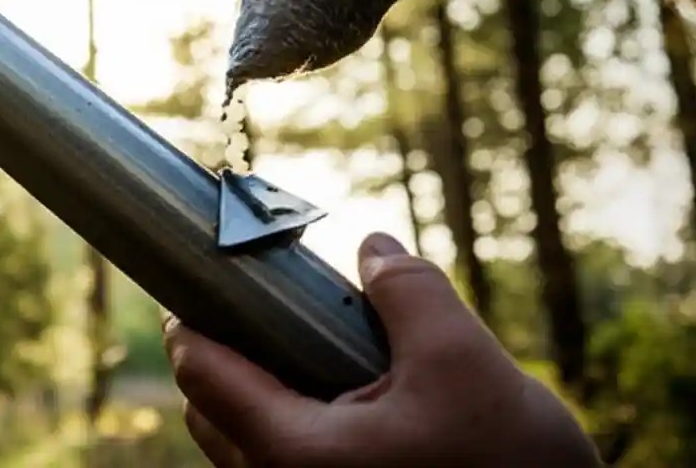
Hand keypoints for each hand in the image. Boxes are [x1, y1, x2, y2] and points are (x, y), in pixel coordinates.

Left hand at [162, 233, 602, 466]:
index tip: (192, 280)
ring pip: (245, 444)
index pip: (201, 373)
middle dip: (221, 353)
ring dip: (258, 390)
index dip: (187, 319)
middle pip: (209, 412)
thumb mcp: (463, 362)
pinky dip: (292, 419)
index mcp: (293, 452)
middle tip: (253, 304)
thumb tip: (374, 248)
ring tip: (303, 341)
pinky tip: (340, 389)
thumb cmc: (508, 466)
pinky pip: (285, 464)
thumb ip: (409, 294)